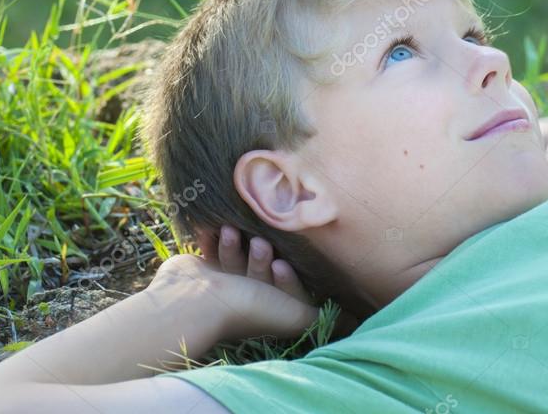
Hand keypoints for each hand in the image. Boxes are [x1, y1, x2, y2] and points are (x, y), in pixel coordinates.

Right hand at [147, 225, 319, 343]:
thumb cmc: (246, 308)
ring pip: (238, 254)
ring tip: (233, 231)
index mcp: (269, 308)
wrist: (193, 302)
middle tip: (260, 244)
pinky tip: (216, 228)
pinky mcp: (202, 269)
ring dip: (237, 245)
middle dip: (261, 254)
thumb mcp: (296, 316)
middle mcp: (247, 296)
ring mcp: (222, 282)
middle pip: (261, 265)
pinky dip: (215, 239)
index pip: (285, 283)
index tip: (281, 264)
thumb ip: (325, 317)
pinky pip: (213, 247)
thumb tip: (354, 319)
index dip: (285, 274)